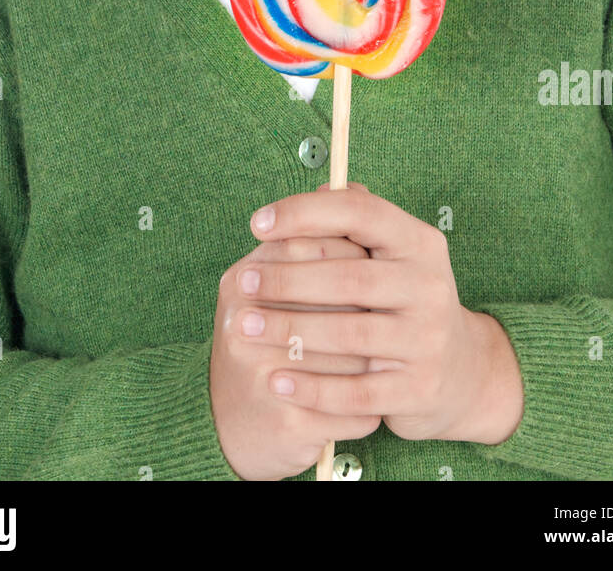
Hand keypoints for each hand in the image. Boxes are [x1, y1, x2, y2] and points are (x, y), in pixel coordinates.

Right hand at [210, 227, 381, 480]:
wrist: (231, 423)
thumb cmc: (264, 338)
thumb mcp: (272, 280)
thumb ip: (311, 236)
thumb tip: (352, 188)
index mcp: (240, 283)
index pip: (307, 246)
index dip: (349, 250)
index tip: (367, 258)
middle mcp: (243, 327)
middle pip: (334, 299)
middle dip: (365, 304)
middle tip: (381, 307)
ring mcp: (263, 378)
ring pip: (351, 356)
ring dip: (372, 355)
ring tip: (380, 351)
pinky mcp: (288, 426)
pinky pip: (351, 408)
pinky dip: (367, 405)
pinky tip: (369, 396)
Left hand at [236, 181, 524, 444]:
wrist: (461, 370)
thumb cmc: (404, 298)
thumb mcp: (391, 254)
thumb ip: (356, 220)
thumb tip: (318, 189)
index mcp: (420, 243)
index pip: (362, 214)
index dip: (306, 214)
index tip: (257, 223)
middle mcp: (430, 287)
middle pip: (350, 278)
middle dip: (287, 279)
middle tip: (241, 282)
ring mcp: (427, 340)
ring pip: (349, 335)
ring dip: (290, 330)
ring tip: (244, 327)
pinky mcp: (419, 389)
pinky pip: (357, 392)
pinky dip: (312, 388)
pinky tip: (276, 380)